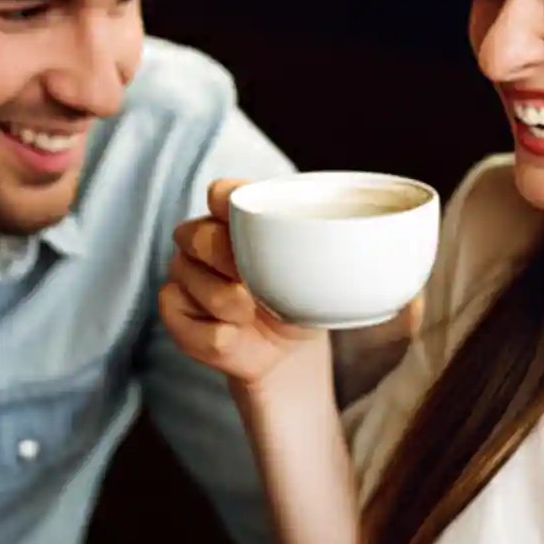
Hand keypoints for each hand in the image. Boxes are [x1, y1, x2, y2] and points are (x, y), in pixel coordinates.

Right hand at [159, 179, 327, 387]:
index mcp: (236, 216)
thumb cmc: (299, 298)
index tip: (246, 218)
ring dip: (233, 308)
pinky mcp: (173, 310)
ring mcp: (183, 273)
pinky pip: (190, 323)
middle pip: (198, 234)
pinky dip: (220, 338)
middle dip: (231, 261)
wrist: (285, 350)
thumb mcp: (320, 271)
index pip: (222, 193)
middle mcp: (202, 237)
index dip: (228, 202)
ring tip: (253, 314)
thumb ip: (328, 247)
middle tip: (258, 285)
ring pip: (196, 284)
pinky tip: (236, 336)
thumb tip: (370, 245)